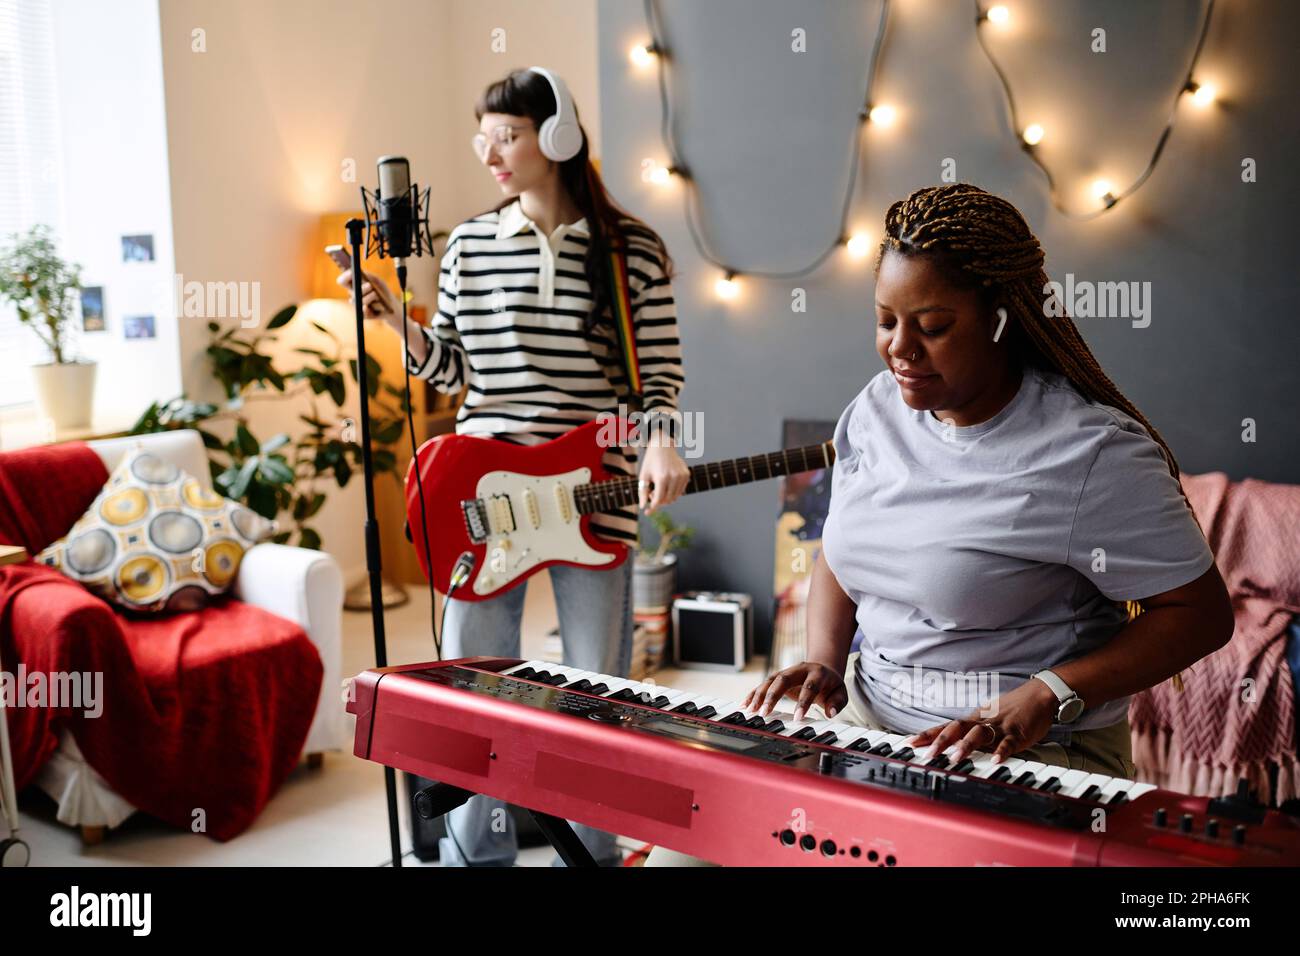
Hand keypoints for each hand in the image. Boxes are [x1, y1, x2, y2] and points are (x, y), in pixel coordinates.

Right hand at [336, 268, 398, 326]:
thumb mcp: (377, 281)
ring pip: (360, 301)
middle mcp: (354, 296)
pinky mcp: (364, 315)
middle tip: (370, 285)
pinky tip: (370, 308)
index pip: (343, 281)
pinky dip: (368, 310)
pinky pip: (364, 312)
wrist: (392, 306)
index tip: (351, 273)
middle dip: (361, 288)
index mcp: (354, 286)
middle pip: (351, 292)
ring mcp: (358, 306)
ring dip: (370, 297)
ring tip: (377, 296)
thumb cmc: (382, 291)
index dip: (345, 277)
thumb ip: (369, 276)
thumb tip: (361, 273)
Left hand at [638, 441, 689, 513]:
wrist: (663, 445)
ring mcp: (682, 476)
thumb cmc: (650, 461)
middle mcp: (674, 477)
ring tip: (658, 489)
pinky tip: (666, 484)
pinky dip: (673, 492)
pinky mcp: (687, 474)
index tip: (647, 511)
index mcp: (662, 477)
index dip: (653, 507)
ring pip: (675, 497)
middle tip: (651, 494)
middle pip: (668, 499)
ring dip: (666, 498)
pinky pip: (680, 490)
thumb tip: (643, 507)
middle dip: (659, 501)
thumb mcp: (643, 476)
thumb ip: (642, 492)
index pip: (659, 499)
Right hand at [743, 661, 847, 724]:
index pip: (809, 687)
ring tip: (751, 711)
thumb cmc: (830, 684)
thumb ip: (837, 702)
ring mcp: (786, 672)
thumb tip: (830, 713)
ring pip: (770, 680)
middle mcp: (799, 669)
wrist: (822, 667)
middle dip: (772, 696)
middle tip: (765, 713)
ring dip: (759, 695)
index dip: (803, 702)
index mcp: (817, 673)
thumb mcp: (841, 692)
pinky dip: (753, 694)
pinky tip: (745, 704)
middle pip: (783, 680)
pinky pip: (763, 684)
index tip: (798, 719)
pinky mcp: (777, 676)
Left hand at [908, 676, 1058, 765]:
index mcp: (974, 719)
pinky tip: (995, 761)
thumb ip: (971, 732)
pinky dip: (1001, 751)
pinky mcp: (1018, 732)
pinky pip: (1008, 742)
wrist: (1039, 694)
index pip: (946, 726)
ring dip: (966, 746)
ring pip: (979, 734)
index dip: (928, 735)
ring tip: (955, 758)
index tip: (909, 743)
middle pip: (957, 728)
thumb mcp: (987, 719)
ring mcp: (1000, 726)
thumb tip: (950, 744)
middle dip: (941, 741)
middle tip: (927, 755)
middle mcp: (983, 721)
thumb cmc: (1012, 709)